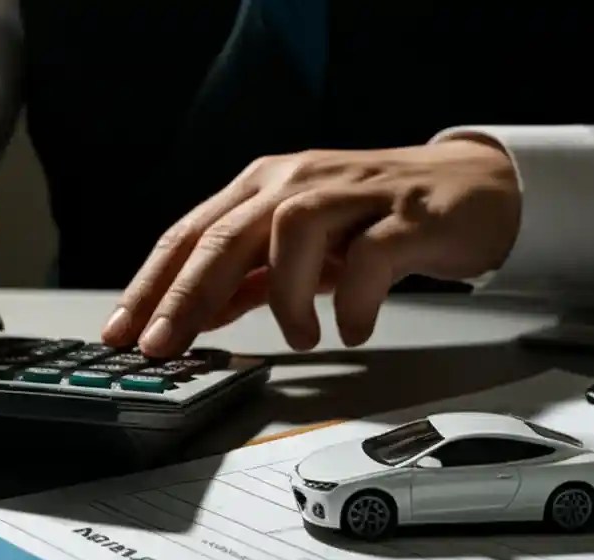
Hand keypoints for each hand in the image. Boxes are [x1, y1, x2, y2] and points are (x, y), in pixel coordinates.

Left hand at [101, 138, 520, 356]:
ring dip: (284, 296)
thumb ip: (248, 278)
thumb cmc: (375, 218)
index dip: (152, 284)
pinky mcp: (407, 215)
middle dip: (186, 294)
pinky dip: (353, 300)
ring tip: (300, 338)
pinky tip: (351, 330)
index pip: (191, 233)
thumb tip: (192, 316)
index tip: (123, 331)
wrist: (470, 191)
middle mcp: (300, 181)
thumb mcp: (300, 249)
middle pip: (227, 233)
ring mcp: (353, 193)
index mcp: (265, 186)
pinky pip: (370, 256)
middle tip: (166, 345)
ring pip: (292, 231)